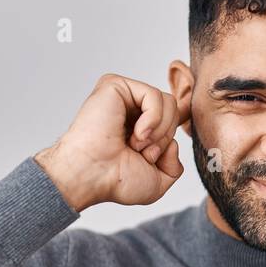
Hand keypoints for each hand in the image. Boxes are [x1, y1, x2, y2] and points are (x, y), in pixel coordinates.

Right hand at [35, 73, 189, 210]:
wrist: (91, 176)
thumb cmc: (115, 180)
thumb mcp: (158, 181)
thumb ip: (174, 164)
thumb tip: (174, 142)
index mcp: (140, 125)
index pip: (174, 120)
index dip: (168, 143)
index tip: (148, 159)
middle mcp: (131, 107)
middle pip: (174, 110)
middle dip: (164, 138)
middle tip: (139, 152)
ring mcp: (123, 95)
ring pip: (168, 102)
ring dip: (158, 131)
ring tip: (135, 144)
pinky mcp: (115, 85)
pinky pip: (154, 96)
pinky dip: (153, 120)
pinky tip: (136, 133)